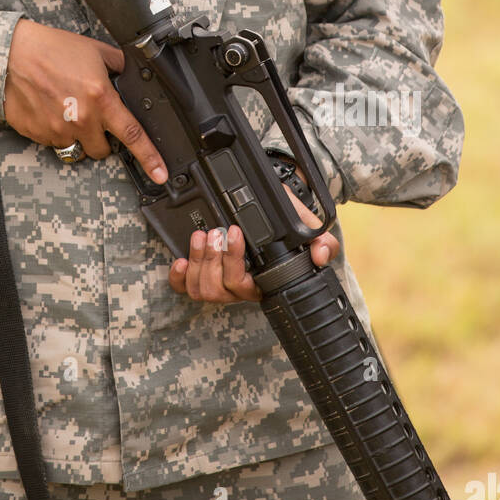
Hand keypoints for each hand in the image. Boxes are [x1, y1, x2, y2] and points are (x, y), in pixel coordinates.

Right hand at [4, 20, 167, 183]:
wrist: (11, 53)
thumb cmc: (51, 48)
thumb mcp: (95, 50)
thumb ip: (119, 66)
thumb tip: (135, 74)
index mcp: (100, 98)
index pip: (132, 135)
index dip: (149, 158)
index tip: (160, 174)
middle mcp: (81, 119)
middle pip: (102, 150)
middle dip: (101, 138)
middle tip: (90, 116)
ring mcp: (57, 130)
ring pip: (76, 148)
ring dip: (76, 135)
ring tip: (65, 109)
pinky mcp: (37, 134)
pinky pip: (52, 143)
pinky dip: (54, 130)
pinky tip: (48, 108)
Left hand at [168, 185, 340, 303]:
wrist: (269, 208)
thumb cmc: (284, 220)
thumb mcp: (306, 228)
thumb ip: (320, 241)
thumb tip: (320, 254)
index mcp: (263, 281)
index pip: (245, 286)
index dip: (234, 263)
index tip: (235, 233)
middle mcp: (239, 287)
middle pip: (218, 290)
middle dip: (213, 259)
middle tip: (216, 232)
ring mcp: (218, 282)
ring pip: (201, 289)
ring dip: (198, 261)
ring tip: (202, 236)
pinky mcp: (200, 274)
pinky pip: (184, 288)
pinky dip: (179, 276)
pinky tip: (181, 259)